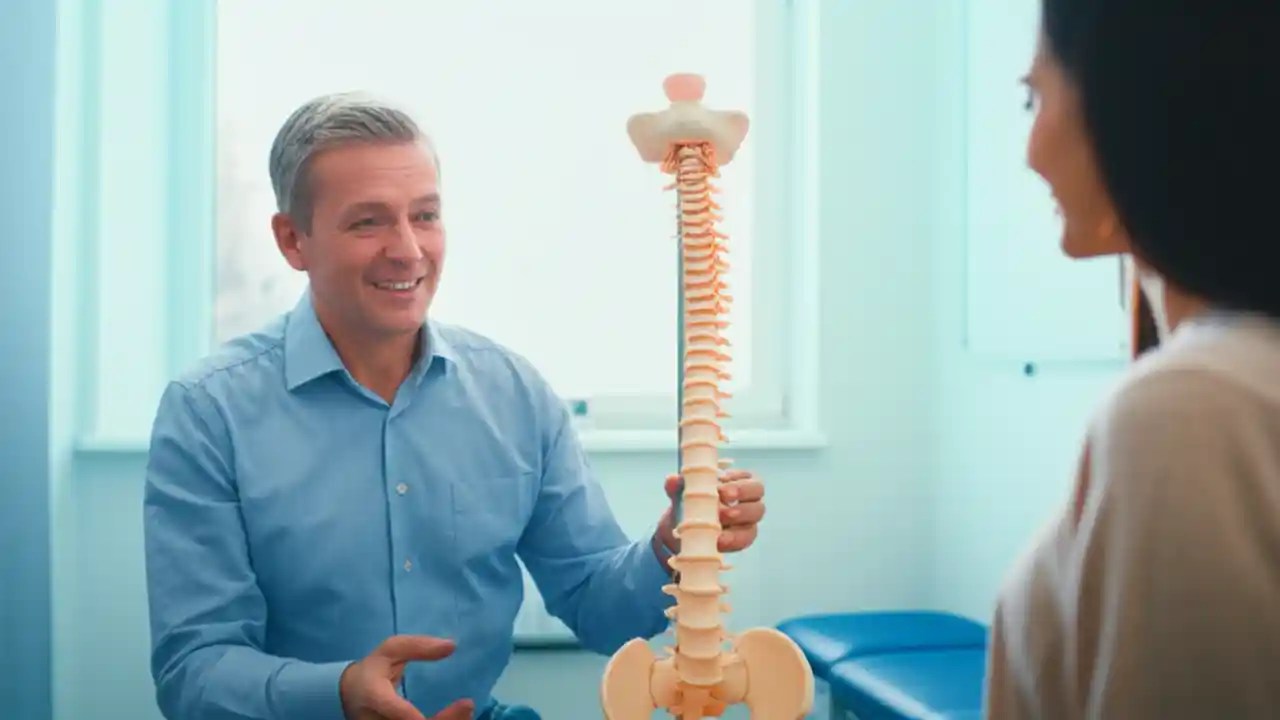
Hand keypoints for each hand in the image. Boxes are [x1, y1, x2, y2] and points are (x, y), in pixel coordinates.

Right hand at [339, 635, 473, 719]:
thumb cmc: (373, 670)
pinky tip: (457, 718)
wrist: (350, 695)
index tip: (438, 706)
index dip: (409, 714)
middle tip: (467, 706)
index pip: (390, 708)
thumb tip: (451, 646)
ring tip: (466, 711)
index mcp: (373, 696)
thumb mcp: (389, 650)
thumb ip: (418, 646)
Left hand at [656, 468, 765, 553]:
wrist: (682, 528)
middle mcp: (748, 500)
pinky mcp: (743, 538)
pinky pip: (745, 540)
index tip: (721, 488)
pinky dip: (732, 541)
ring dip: (737, 524)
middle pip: (758, 498)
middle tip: (722, 507)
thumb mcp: (682, 492)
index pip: (750, 479)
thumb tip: (672, 479)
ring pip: (754, 521)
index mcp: (738, 481)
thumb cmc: (690, 501)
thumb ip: (678, 484)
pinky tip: (718, 542)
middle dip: (742, 502)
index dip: (739, 483)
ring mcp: (748, 521)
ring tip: (718, 527)